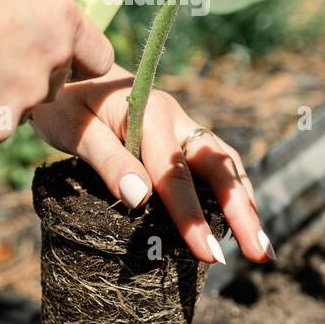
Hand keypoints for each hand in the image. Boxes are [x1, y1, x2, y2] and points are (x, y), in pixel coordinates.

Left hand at [31, 64, 274, 264]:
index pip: (176, 173)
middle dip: (242, 212)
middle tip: (261, 254)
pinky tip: (239, 222)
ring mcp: (181, 126)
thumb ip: (108, 160)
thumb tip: (141, 199)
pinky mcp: (178, 138)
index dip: (192, 216)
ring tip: (261, 247)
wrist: (65, 69)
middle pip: (219, 166)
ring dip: (245, 204)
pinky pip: (212, 166)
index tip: (207, 253)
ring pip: (224, 165)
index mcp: (150, 111)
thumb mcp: (72, 128)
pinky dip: (232, 192)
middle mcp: (175, 117)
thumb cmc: (63, 100)